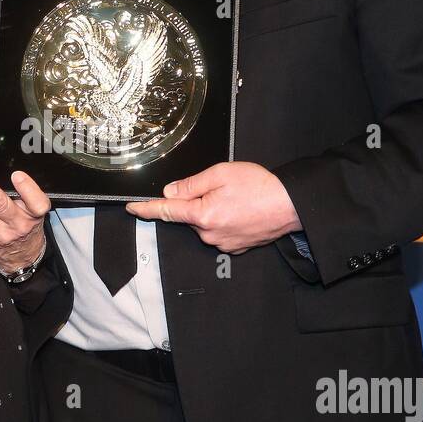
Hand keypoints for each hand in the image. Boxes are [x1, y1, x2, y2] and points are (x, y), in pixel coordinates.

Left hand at [126, 161, 300, 254]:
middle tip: (221, 187)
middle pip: (189, 216)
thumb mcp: (221, 174)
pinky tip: (241, 210)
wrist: (291, 206)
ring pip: (204, 224)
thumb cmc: (260, 187)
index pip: (166, 211)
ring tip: (236, 198)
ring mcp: (222, 244)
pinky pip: (219, 232)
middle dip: (196, 202)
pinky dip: (225, 220)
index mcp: (202, 215)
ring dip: (212, 211)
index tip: (131, 208)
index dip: (146, 209)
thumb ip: (191, 184)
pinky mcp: (235, 247)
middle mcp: (209, 234)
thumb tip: (170, 192)